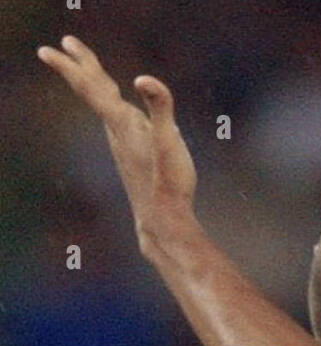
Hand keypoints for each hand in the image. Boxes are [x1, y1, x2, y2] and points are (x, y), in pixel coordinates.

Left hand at [37, 35, 195, 247]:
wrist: (162, 220)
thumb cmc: (167, 182)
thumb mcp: (168, 141)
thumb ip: (159, 106)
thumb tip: (142, 79)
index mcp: (122, 122)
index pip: (90, 87)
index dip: (69, 65)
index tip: (44, 50)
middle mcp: (116, 130)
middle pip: (92, 90)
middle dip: (79, 65)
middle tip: (67, 43)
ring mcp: (121, 142)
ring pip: (102, 103)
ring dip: (92, 81)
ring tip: (88, 67)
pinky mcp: (129, 152)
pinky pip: (112, 117)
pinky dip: (108, 100)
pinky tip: (116, 106)